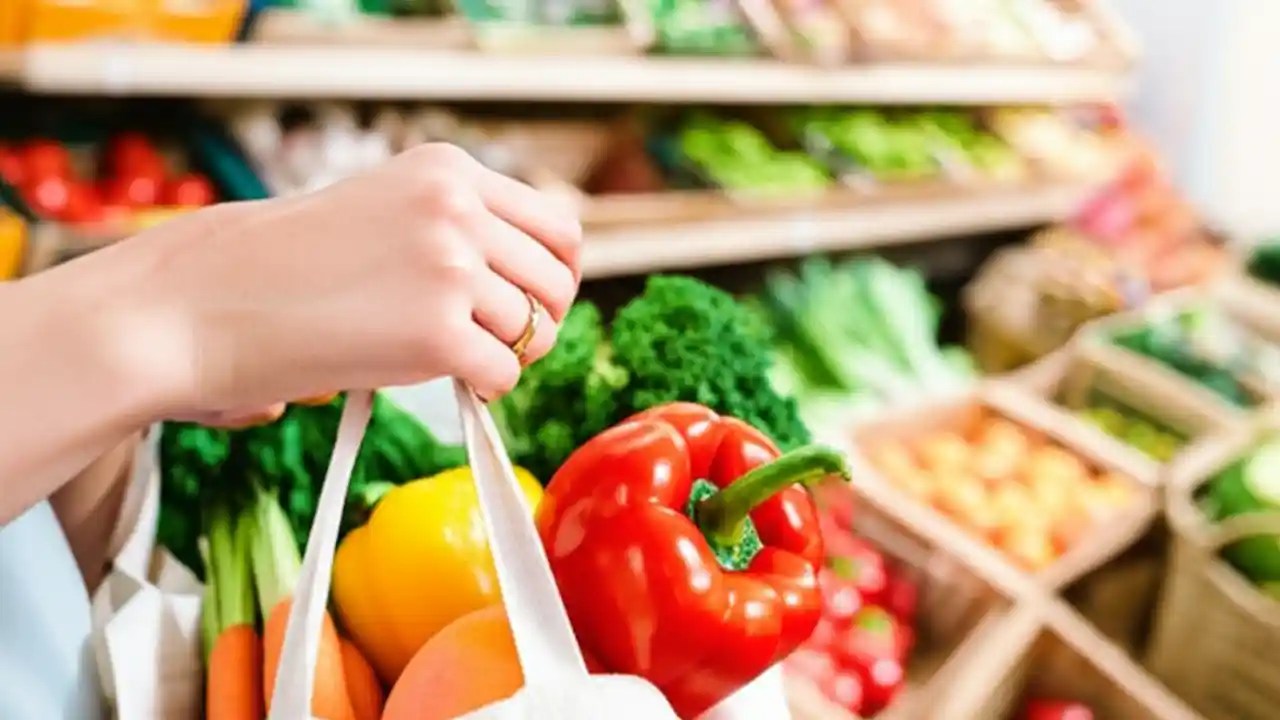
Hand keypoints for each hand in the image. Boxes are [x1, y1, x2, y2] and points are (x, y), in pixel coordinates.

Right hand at [110, 143, 581, 418]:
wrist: (202, 301)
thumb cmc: (284, 266)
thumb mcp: (382, 210)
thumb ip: (455, 229)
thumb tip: (536, 286)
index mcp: (448, 171)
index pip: (559, 227)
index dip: (553, 277)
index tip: (529, 304)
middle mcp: (457, 209)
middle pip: (557, 283)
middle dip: (537, 323)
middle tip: (494, 345)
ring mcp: (450, 267)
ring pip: (536, 332)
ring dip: (505, 357)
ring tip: (456, 362)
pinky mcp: (437, 332)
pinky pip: (503, 376)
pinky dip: (484, 390)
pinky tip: (447, 382)